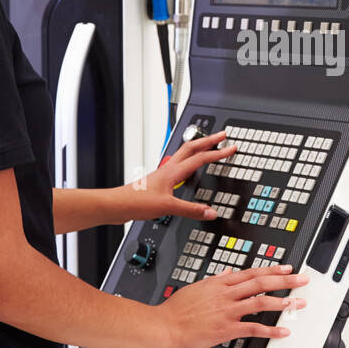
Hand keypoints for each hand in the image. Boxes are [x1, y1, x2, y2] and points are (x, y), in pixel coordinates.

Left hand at [122, 130, 237, 221]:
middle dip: (209, 140)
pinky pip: (178, 166)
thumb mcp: (167, 207)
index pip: (200, 158)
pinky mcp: (159, 182)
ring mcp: (163, 174)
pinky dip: (188, 162)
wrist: (117, 205)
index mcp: (173, 172)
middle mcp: (169, 169)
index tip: (231, 148)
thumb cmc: (136, 202)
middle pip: (192, 148)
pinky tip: (188, 170)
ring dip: (199, 147)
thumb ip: (190, 209)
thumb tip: (211, 212)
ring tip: (209, 145)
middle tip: (222, 135)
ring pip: (184, 154)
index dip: (218, 153)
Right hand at [157, 263, 308, 347]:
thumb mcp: (196, 287)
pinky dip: (270, 330)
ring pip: (261, 302)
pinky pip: (253, 329)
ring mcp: (227, 311)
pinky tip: (283, 331)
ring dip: (283, 302)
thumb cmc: (176, 309)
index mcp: (219, 283)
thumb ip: (215, 280)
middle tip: (301, 279)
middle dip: (285, 280)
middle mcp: (226, 294)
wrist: (164, 326)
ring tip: (298, 302)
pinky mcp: (226, 329)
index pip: (251, 272)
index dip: (272, 269)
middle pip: (261, 283)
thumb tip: (226, 272)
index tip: (286, 267)